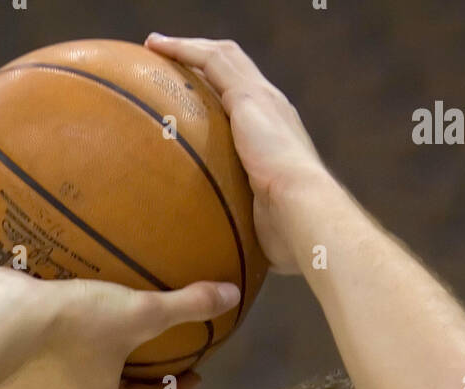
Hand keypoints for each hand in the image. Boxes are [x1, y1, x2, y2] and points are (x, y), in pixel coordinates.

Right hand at [0, 269, 239, 388]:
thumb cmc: (72, 325)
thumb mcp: (137, 311)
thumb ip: (185, 305)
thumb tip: (231, 295)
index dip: (177, 388)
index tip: (194, 377)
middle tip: (132, 371)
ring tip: (75, 365)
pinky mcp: (0, 380)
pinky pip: (18, 381)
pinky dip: (26, 370)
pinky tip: (26, 351)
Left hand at [144, 33, 328, 274]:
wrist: (307, 215)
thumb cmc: (291, 235)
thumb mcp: (262, 228)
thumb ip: (245, 232)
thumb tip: (226, 265)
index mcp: (278, 137)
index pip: (247, 105)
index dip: (222, 96)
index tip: (198, 99)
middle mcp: (273, 110)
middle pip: (235, 71)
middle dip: (203, 61)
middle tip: (169, 60)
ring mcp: (263, 100)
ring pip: (223, 57)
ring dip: (189, 49)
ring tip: (157, 47)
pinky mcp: (249, 98)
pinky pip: (211, 61)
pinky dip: (184, 50)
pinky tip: (157, 48)